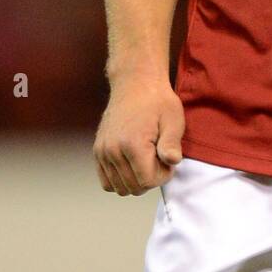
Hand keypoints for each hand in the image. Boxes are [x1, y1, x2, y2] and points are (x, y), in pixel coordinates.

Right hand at [93, 77, 184, 195]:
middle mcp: (113, 150)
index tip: (168, 158)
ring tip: (147, 160)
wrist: (135, 84)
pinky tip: (134, 165)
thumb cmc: (158, 101)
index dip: (163, 175)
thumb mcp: (173, 119)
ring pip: (120, 188)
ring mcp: (102, 152)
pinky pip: (106, 182)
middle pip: (134, 187)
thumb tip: (172, 162)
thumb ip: (172, 143)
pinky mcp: (98, 152)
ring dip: (137, 180)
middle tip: (159, 158)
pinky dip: (121, 180)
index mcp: (133, 143)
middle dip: (151, 178)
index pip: (148, 181)